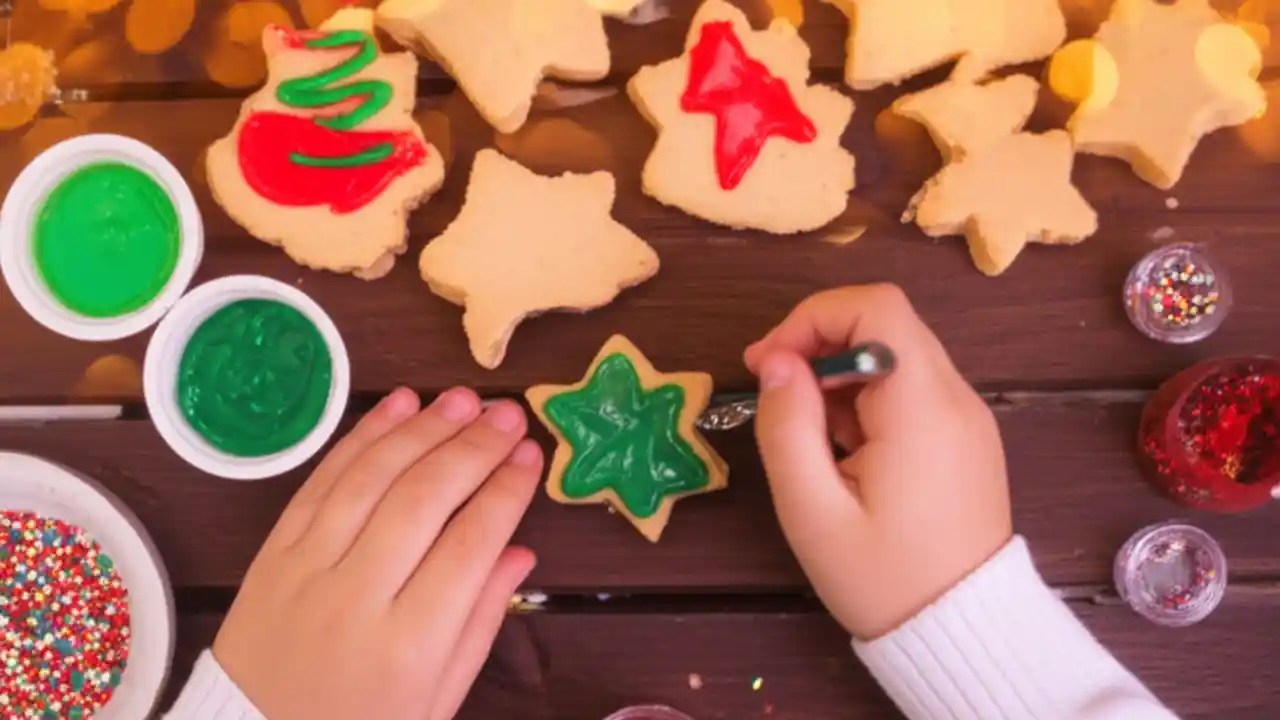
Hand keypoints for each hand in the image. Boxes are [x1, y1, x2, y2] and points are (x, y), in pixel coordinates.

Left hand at [212, 387, 542, 719]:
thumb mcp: (437, 699)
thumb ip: (480, 624)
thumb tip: (519, 551)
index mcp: (409, 645)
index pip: (470, 545)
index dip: (507, 491)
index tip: (533, 454)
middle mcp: (357, 597)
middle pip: (423, 500)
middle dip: (473, 447)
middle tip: (509, 413)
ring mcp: (307, 569)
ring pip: (371, 479)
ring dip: (421, 429)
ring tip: (463, 399)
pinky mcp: (273, 552)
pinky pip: (322, 481)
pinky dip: (363, 438)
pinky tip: (400, 406)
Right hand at [744, 285, 1010, 639]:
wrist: (964, 634)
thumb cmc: (882, 579)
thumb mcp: (812, 512)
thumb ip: (787, 428)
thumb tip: (776, 362)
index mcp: (922, 408)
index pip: (876, 306)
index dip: (812, 316)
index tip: (768, 364)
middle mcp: (956, 397)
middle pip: (885, 323)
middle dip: (819, 344)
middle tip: (774, 395)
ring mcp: (968, 416)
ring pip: (897, 353)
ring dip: (842, 375)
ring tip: (811, 437)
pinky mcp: (968, 437)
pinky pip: (913, 388)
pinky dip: (870, 397)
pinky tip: (847, 450)